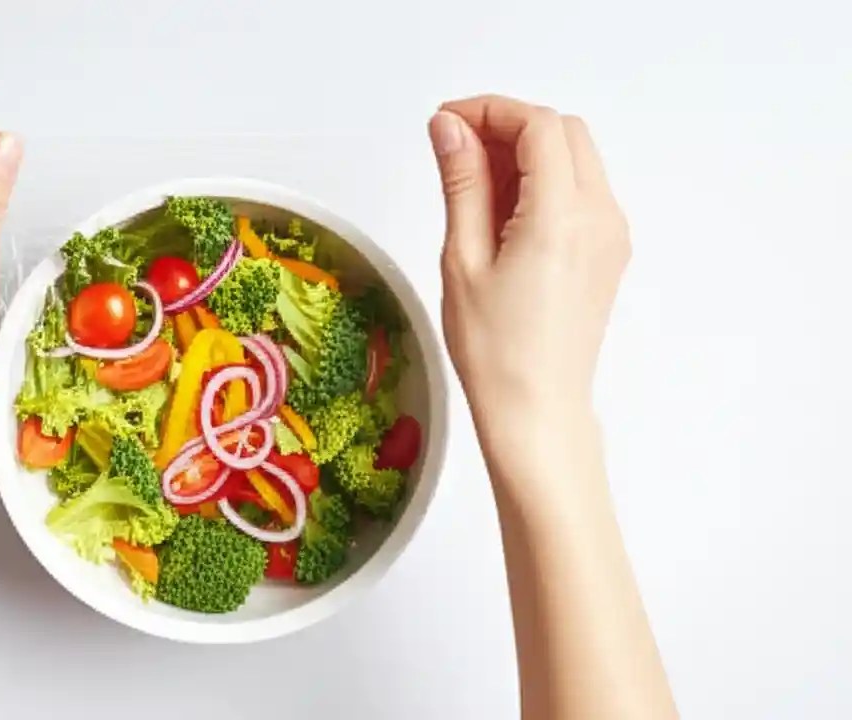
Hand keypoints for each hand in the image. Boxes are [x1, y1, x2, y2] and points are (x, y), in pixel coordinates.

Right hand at [430, 96, 629, 424]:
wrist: (537, 409)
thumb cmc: (496, 350)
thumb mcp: (462, 258)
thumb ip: (461, 182)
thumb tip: (450, 129)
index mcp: (562, 217)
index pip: (537, 125)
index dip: (489, 111)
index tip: (447, 123)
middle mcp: (599, 218)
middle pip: (563, 131)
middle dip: (508, 126)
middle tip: (455, 148)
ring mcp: (611, 234)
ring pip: (574, 158)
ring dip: (525, 153)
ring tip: (471, 186)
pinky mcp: (608, 251)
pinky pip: (580, 191)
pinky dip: (542, 182)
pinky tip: (500, 212)